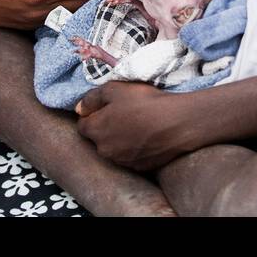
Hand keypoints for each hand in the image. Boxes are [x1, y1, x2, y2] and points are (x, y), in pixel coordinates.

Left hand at [76, 82, 197, 171]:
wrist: (177, 123)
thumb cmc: (144, 102)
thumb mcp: (115, 89)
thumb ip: (92, 98)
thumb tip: (79, 108)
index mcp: (95, 130)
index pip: (82, 125)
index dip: (93, 115)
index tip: (107, 107)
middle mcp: (104, 150)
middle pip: (97, 139)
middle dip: (105, 128)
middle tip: (123, 114)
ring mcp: (122, 161)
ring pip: (113, 149)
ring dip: (119, 139)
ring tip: (137, 125)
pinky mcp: (139, 167)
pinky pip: (130, 157)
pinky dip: (134, 148)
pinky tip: (146, 137)